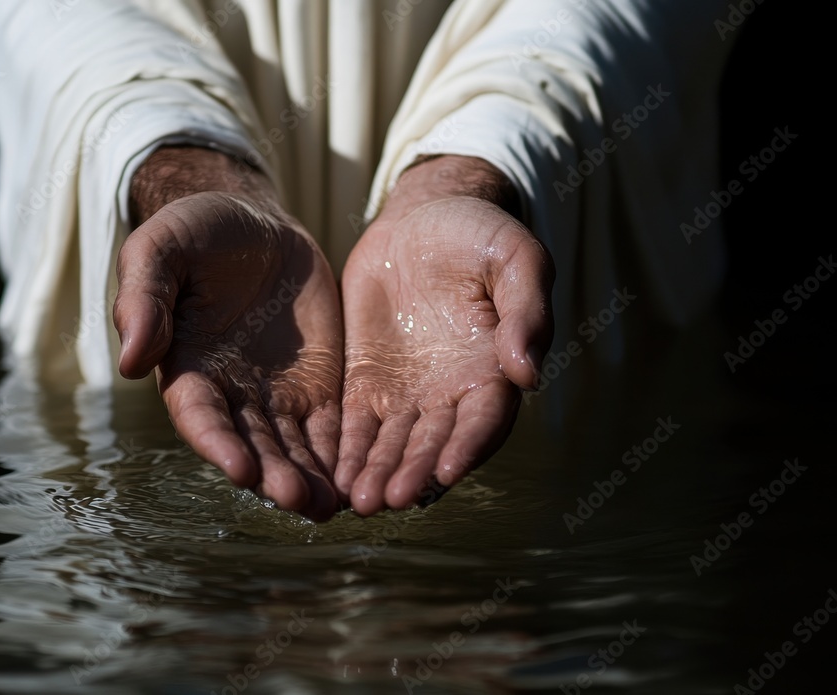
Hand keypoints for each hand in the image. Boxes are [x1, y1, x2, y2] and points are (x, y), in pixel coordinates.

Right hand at [114, 147, 342, 519]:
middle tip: (297, 501)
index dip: (217, 444)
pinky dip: (341, 455)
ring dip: (309, 478)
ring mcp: (277, 395)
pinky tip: (358, 479)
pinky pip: (331, 427)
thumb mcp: (163, 248)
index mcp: (189, 368)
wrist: (256, 225)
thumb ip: (145, 298)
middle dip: (273, 475)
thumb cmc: (198, 233)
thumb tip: (131, 361)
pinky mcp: (318, 386)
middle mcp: (232, 394)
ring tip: (331, 506)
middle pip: (252, 444)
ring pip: (293, 447)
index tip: (239, 470)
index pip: (200, 416)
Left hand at [335, 156, 554, 514]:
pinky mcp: (367, 384)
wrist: (422, 219)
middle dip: (411, 473)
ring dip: (376, 473)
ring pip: (392, 444)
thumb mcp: (516, 258)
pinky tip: (331, 475)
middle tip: (388, 499)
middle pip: (432, 444)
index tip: (446, 470)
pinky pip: (356, 424)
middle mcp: (451, 394)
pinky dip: (346, 450)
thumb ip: (526, 311)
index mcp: (493, 370)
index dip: (467, 447)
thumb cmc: (479, 235)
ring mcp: (408, 393)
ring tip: (357, 501)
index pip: (483, 420)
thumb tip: (527, 373)